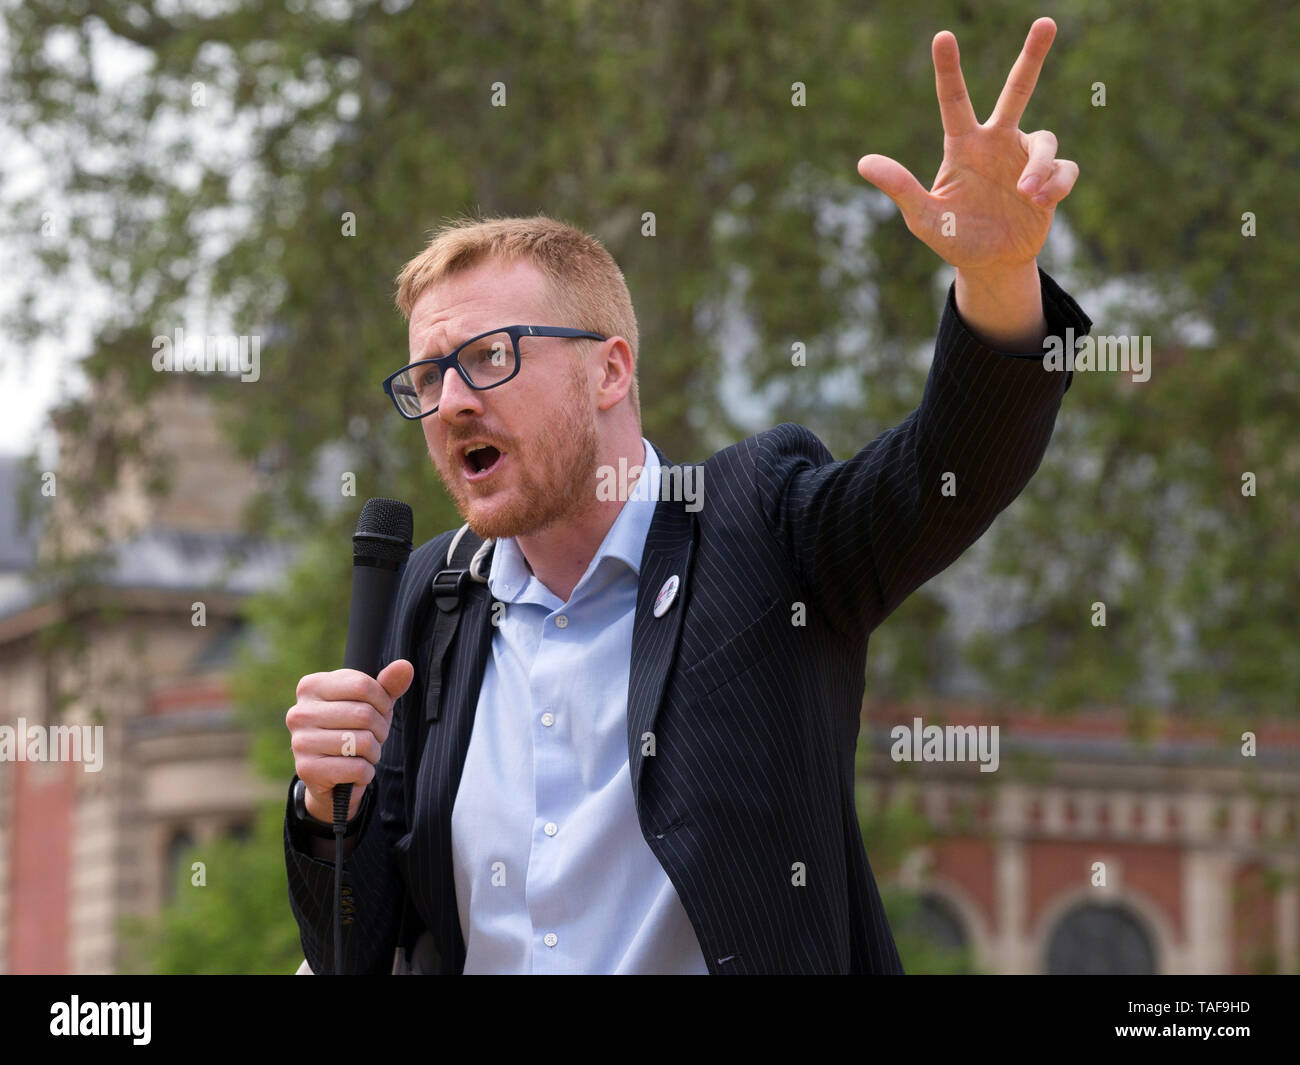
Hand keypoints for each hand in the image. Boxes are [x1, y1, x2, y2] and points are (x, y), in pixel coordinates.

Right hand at [286, 660, 413, 821]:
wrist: (331, 777)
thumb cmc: (353, 729)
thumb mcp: (373, 703)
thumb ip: (388, 684)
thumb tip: (405, 666)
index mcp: (311, 686)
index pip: (362, 685)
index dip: (382, 702)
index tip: (379, 712)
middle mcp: (299, 712)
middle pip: (364, 714)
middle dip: (380, 730)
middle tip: (372, 737)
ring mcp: (300, 741)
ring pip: (363, 741)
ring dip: (373, 752)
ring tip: (361, 753)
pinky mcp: (307, 770)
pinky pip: (357, 768)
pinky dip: (366, 773)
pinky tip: (353, 771)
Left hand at [857, 17, 1076, 274]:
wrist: (990, 264)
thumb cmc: (953, 236)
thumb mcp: (923, 217)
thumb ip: (900, 188)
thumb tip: (863, 162)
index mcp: (964, 146)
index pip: (953, 100)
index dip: (948, 69)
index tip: (943, 36)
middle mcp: (997, 142)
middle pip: (1017, 91)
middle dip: (1032, 56)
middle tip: (1046, 22)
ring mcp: (1026, 159)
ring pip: (1045, 140)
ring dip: (1038, 167)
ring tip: (1025, 195)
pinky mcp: (1052, 179)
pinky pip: (1063, 169)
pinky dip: (1054, 185)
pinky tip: (1039, 204)